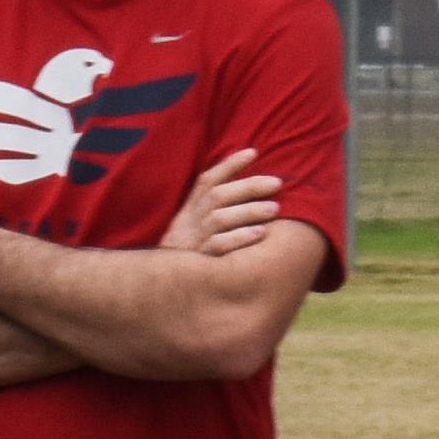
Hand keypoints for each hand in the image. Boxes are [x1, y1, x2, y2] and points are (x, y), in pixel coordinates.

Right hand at [162, 151, 286, 259]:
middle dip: (249, 186)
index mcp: (189, 209)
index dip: (229, 165)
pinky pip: (219, 246)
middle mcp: (190, 221)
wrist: (161, 285)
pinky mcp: (199, 261)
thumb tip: (246, 187)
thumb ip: (210, 208)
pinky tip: (260, 234)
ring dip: (249, 211)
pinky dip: (239, 238)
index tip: (254, 152)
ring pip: (220, 219)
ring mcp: (194, 241)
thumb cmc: (188, 252)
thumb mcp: (191, 226)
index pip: (208, 180)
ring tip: (275, 209)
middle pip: (218, 196)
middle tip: (277, 183)